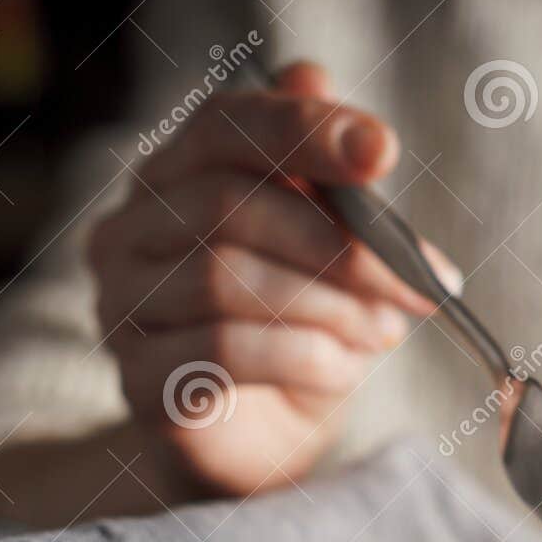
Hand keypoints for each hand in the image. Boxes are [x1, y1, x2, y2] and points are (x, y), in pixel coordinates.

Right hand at [88, 62, 460, 496]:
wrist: (262, 443)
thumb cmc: (296, 329)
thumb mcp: (329, 250)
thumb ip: (329, 181)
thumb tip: (333, 99)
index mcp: (173, 177)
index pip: (223, 125)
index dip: (303, 130)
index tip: (384, 151)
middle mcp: (129, 233)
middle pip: (228, 205)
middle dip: (343, 245)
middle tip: (417, 284)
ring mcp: (123, 309)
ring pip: (224, 279)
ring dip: (329, 307)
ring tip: (384, 332)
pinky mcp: (142, 383)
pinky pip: (223, 352)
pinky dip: (305, 357)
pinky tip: (343, 371)